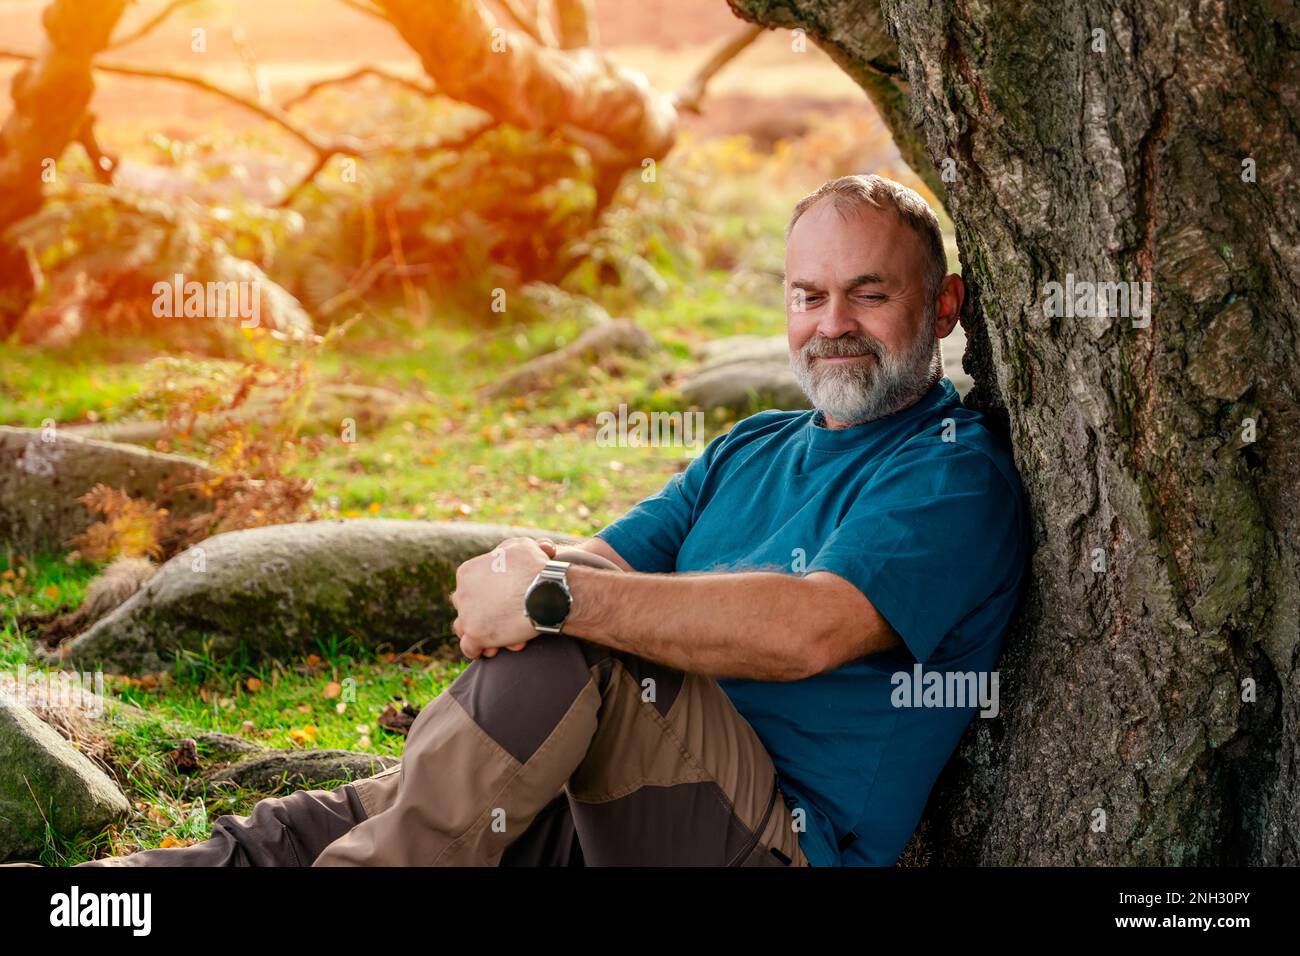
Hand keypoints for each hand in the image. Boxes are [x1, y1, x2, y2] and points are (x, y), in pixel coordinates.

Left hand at [450, 537, 555, 659]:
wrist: (548, 591)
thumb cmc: (537, 567)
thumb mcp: (519, 547)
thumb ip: (505, 550)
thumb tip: (504, 554)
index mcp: (467, 571)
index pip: (471, 586)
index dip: (489, 595)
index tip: (506, 601)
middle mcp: (462, 592)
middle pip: (466, 606)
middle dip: (484, 614)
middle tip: (505, 620)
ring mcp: (467, 615)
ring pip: (462, 627)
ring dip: (478, 632)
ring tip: (499, 637)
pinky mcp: (475, 634)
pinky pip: (469, 647)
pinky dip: (478, 649)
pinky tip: (492, 649)